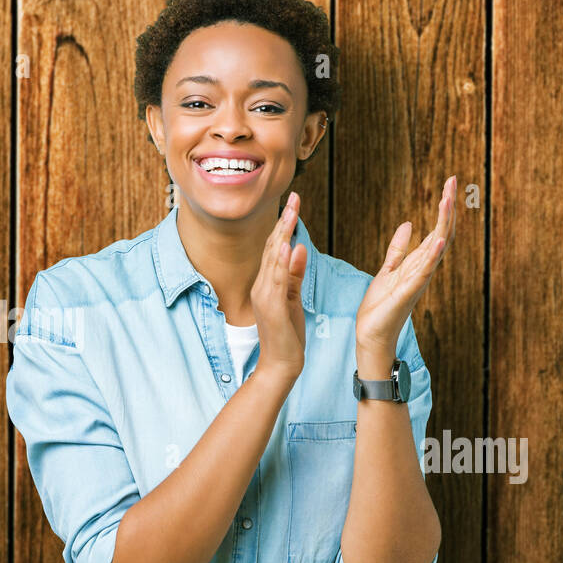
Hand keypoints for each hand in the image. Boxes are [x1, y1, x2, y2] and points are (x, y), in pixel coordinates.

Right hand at [252, 192, 307, 380]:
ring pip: (274, 259)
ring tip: (291, 213)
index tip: (295, 204)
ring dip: (283, 235)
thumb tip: (300, 247)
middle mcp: (262, 285)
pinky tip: (288, 246)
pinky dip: (283, 263)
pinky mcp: (271, 308)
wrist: (281, 364)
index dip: (285, 225)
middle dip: (285, 222)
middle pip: (274, 247)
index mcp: (268, 283)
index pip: (277, 248)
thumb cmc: (287, 335)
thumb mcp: (293, 299)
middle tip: (295, 198)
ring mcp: (264, 296)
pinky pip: (277, 281)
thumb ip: (295, 274)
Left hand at [356, 175, 455, 357]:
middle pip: (442, 233)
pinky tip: (439, 238)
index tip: (449, 183)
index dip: (444, 207)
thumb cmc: (381, 306)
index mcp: (419, 263)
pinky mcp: (408, 291)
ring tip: (448, 200)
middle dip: (448, 208)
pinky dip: (433, 254)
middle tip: (453, 182)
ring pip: (437, 247)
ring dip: (443, 223)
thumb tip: (409, 223)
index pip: (437, 230)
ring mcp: (418, 280)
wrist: (372, 334)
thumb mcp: (387, 269)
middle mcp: (424, 269)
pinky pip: (424, 271)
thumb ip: (398, 248)